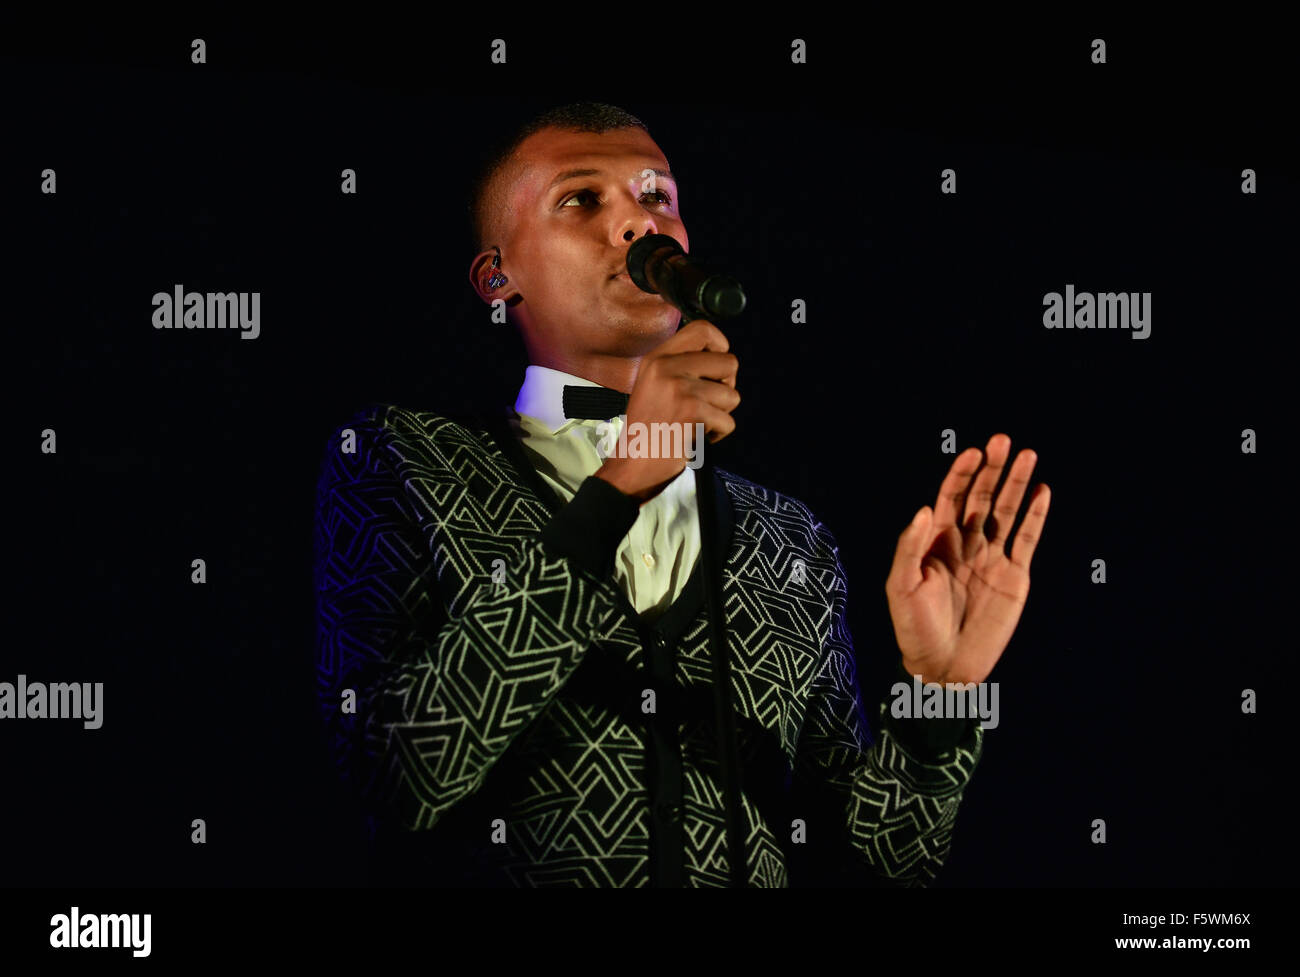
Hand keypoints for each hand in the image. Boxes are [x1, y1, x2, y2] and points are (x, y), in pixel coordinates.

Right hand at [595, 318, 739, 502]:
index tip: (717, 367)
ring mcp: (679, 388)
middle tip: (706, 403)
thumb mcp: (655, 384)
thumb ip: (682, 366)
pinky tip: (695, 438)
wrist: (632, 464)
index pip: (703, 329)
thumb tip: (723, 357)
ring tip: (695, 423)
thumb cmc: (649, 428)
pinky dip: (717, 435)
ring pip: (732, 395)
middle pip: (729, 362)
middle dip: (726, 387)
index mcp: (657, 357)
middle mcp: (666, 367)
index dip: (720, 345)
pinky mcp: (692, 411)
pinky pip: (728, 421)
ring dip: (720, 415)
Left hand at [884, 434, 1050, 685]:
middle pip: (982, 498)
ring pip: (1007, 513)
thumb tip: (925, 509)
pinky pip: (1026, 540)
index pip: (951, 498)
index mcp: (936, 543)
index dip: (962, 475)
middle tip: (1003, 441)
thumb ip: (911, 547)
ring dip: (1017, 484)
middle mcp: (966, 545)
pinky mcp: (1013, 577)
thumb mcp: (901, 586)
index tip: (973, 453)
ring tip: (1028, 455)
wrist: (944, 666)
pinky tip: (1042, 492)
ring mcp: (991, 559)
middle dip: (992, 470)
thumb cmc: (914, 627)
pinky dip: (1035, 517)